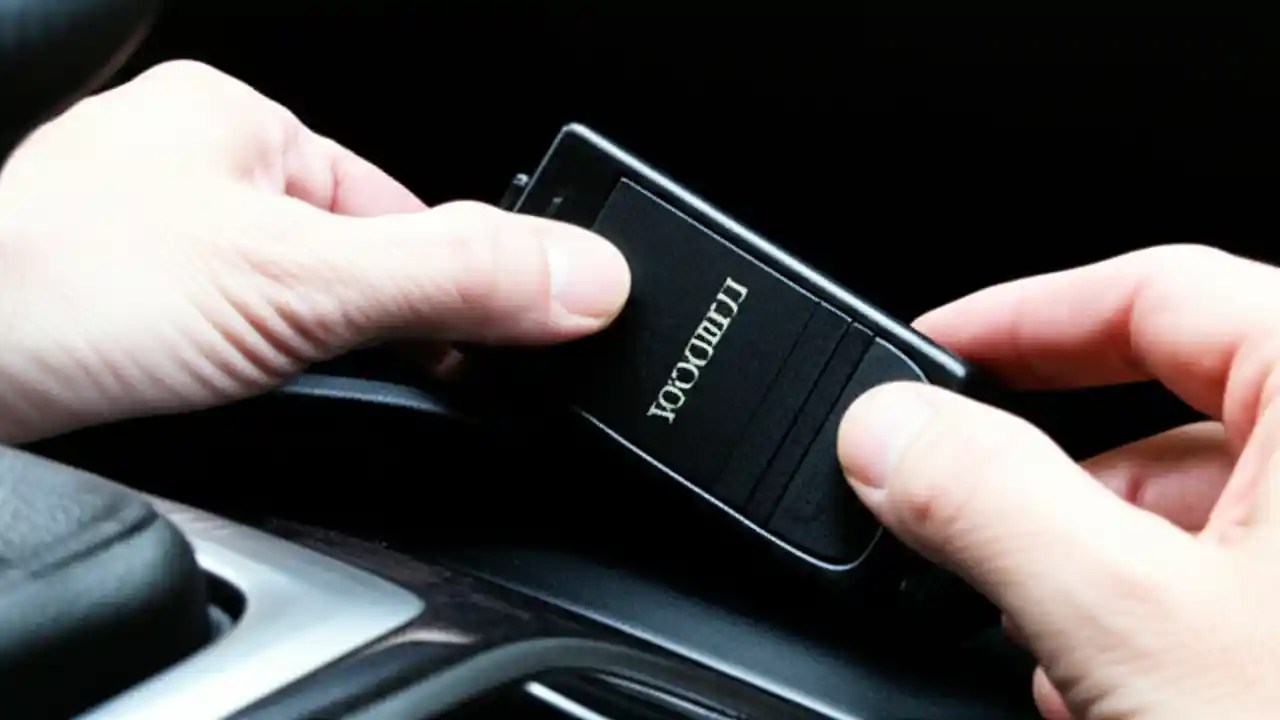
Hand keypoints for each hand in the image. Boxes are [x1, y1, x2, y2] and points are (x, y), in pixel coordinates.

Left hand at [0, 60, 629, 442]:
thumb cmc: (54, 289)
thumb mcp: (300, 284)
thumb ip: (452, 277)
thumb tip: (582, 275)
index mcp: (242, 120)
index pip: (401, 201)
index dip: (448, 281)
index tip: (486, 347)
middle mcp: (192, 170)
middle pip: (348, 261)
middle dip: (363, 330)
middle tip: (349, 375)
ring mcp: (150, 245)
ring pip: (285, 311)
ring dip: (297, 365)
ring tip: (264, 392)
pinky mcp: (120, 317)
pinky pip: (227, 348)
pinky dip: (243, 386)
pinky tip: (224, 408)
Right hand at [838, 245, 1279, 718]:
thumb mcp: (1135, 625)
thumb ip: (986, 503)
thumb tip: (888, 433)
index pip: (1154, 291)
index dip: (1018, 319)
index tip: (930, 357)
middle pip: (1169, 406)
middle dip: (1047, 474)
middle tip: (952, 514)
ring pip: (1202, 506)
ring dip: (1098, 564)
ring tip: (1046, 644)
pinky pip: (1242, 578)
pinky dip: (1159, 613)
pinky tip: (1118, 685)